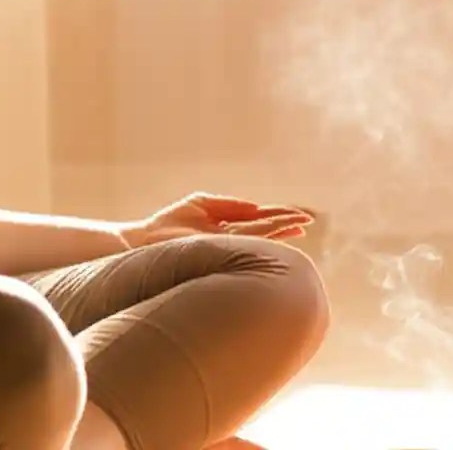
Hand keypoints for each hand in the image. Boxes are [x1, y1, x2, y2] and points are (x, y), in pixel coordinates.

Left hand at [120, 193, 314, 247]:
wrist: (144, 240)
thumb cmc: (167, 224)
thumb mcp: (200, 204)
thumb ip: (228, 204)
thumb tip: (255, 206)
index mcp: (227, 227)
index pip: (259, 220)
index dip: (279, 217)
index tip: (301, 216)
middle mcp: (230, 239)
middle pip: (264, 230)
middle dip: (286, 224)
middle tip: (308, 221)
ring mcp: (225, 245)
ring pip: (260, 236)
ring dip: (280, 230)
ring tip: (300, 225)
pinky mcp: (217, 249)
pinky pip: (245, 241)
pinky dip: (262, 237)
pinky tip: (276, 234)